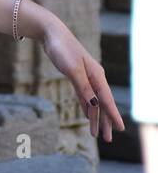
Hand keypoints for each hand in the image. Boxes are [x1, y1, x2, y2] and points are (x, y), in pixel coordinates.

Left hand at [40, 17, 124, 142]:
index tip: (120, 129)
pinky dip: (86, 106)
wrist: (51, 33)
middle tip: (108, 139)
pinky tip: (88, 115)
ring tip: (96, 134)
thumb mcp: (73, 70)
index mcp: (96, 75)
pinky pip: (84, 95)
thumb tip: (95, 104)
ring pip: (93, 101)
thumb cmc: (63, 49)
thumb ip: (84, 87)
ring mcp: (85, 76)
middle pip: (102, 103)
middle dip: (104, 121)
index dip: (113, 115)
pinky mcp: (75, 75)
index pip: (107, 99)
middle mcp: (94, 77)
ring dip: (95, 117)